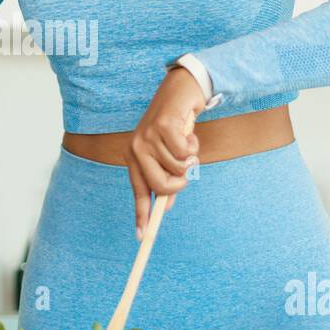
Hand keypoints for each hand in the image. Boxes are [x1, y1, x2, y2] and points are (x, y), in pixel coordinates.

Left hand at [126, 67, 204, 240]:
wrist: (180, 91)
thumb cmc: (175, 125)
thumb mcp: (169, 153)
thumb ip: (167, 177)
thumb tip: (166, 205)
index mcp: (135, 157)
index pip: (139, 192)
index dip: (141, 215)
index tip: (142, 237)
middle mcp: (137, 149)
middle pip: (161, 186)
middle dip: (180, 184)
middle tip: (187, 170)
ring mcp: (148, 137)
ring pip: (178, 169)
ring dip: (190, 157)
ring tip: (185, 141)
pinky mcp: (163, 127)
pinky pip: (185, 153)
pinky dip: (193, 145)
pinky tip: (188, 132)